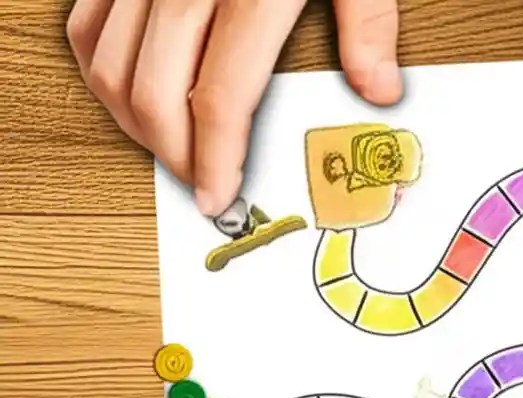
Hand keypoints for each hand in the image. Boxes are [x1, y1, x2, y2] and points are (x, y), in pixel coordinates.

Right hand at [66, 0, 402, 215]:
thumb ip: (368, 21)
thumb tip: (381, 90)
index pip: (219, 95)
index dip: (215, 157)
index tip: (220, 196)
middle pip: (152, 89)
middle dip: (171, 153)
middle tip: (200, 184)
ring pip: (105, 59)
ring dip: (129, 118)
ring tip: (169, 150)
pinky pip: (83, 17)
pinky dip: (98, 65)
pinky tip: (131, 90)